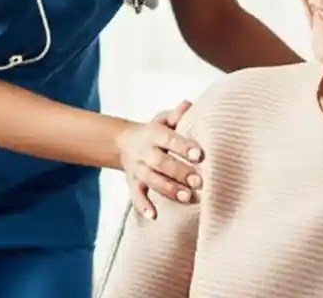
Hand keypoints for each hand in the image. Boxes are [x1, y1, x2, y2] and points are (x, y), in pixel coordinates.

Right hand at [117, 100, 203, 220]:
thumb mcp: (162, 120)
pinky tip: (153, 216)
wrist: (122, 142)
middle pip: (161, 163)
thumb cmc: (153, 132)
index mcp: (153, 134)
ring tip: (189, 197)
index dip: (183, 147)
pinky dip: (143, 206)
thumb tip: (188, 105)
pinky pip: (136, 196)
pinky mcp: (133, 183)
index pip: (169, 139)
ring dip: (170, 190)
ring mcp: (138, 169)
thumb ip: (176, 116)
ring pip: (152, 181)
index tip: (200, 155)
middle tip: (200, 181)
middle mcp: (144, 152)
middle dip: (180, 172)